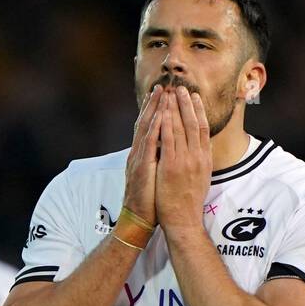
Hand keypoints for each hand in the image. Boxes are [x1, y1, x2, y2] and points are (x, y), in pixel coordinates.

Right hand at [122, 84, 165, 226]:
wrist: (138, 219)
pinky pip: (149, 144)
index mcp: (142, 155)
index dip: (154, 110)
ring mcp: (139, 159)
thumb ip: (157, 161)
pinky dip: (154, 128)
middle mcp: (138, 154)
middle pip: (146, 123)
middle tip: (161, 86)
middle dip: (153, 104)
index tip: (162, 95)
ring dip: (154, 110)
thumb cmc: (149, 201)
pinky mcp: (142, 167)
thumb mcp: (154, 176)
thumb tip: (166, 150)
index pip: (148, 128)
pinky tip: (160, 115)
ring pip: (146, 129)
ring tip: (161, 93)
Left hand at [155, 86, 211, 238]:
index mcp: (205, 159)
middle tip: (181, 87)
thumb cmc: (189, 203)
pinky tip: (161, 111)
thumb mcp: (201, 179)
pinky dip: (164, 123)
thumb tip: (202, 149)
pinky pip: (167, 139)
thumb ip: (201, 162)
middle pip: (193, 123)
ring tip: (170, 93)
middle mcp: (197, 157)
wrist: (183, 220)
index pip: (203, 129)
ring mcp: (184, 160)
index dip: (198, 111)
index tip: (194, 97)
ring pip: (180, 127)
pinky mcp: (170, 166)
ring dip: (174, 108)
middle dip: (186, 103)